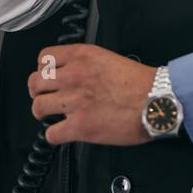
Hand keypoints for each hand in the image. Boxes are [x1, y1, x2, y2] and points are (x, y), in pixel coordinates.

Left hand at [27, 43, 157, 145]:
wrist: (157, 100)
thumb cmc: (142, 83)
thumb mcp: (111, 59)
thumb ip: (87, 64)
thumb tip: (74, 73)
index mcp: (83, 56)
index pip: (43, 58)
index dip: (42, 69)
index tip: (47, 76)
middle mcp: (74, 76)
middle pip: (35, 82)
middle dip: (38, 91)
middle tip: (46, 97)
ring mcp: (74, 101)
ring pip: (37, 107)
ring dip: (43, 113)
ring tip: (53, 116)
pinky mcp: (79, 126)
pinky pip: (50, 134)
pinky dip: (55, 135)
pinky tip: (63, 132)